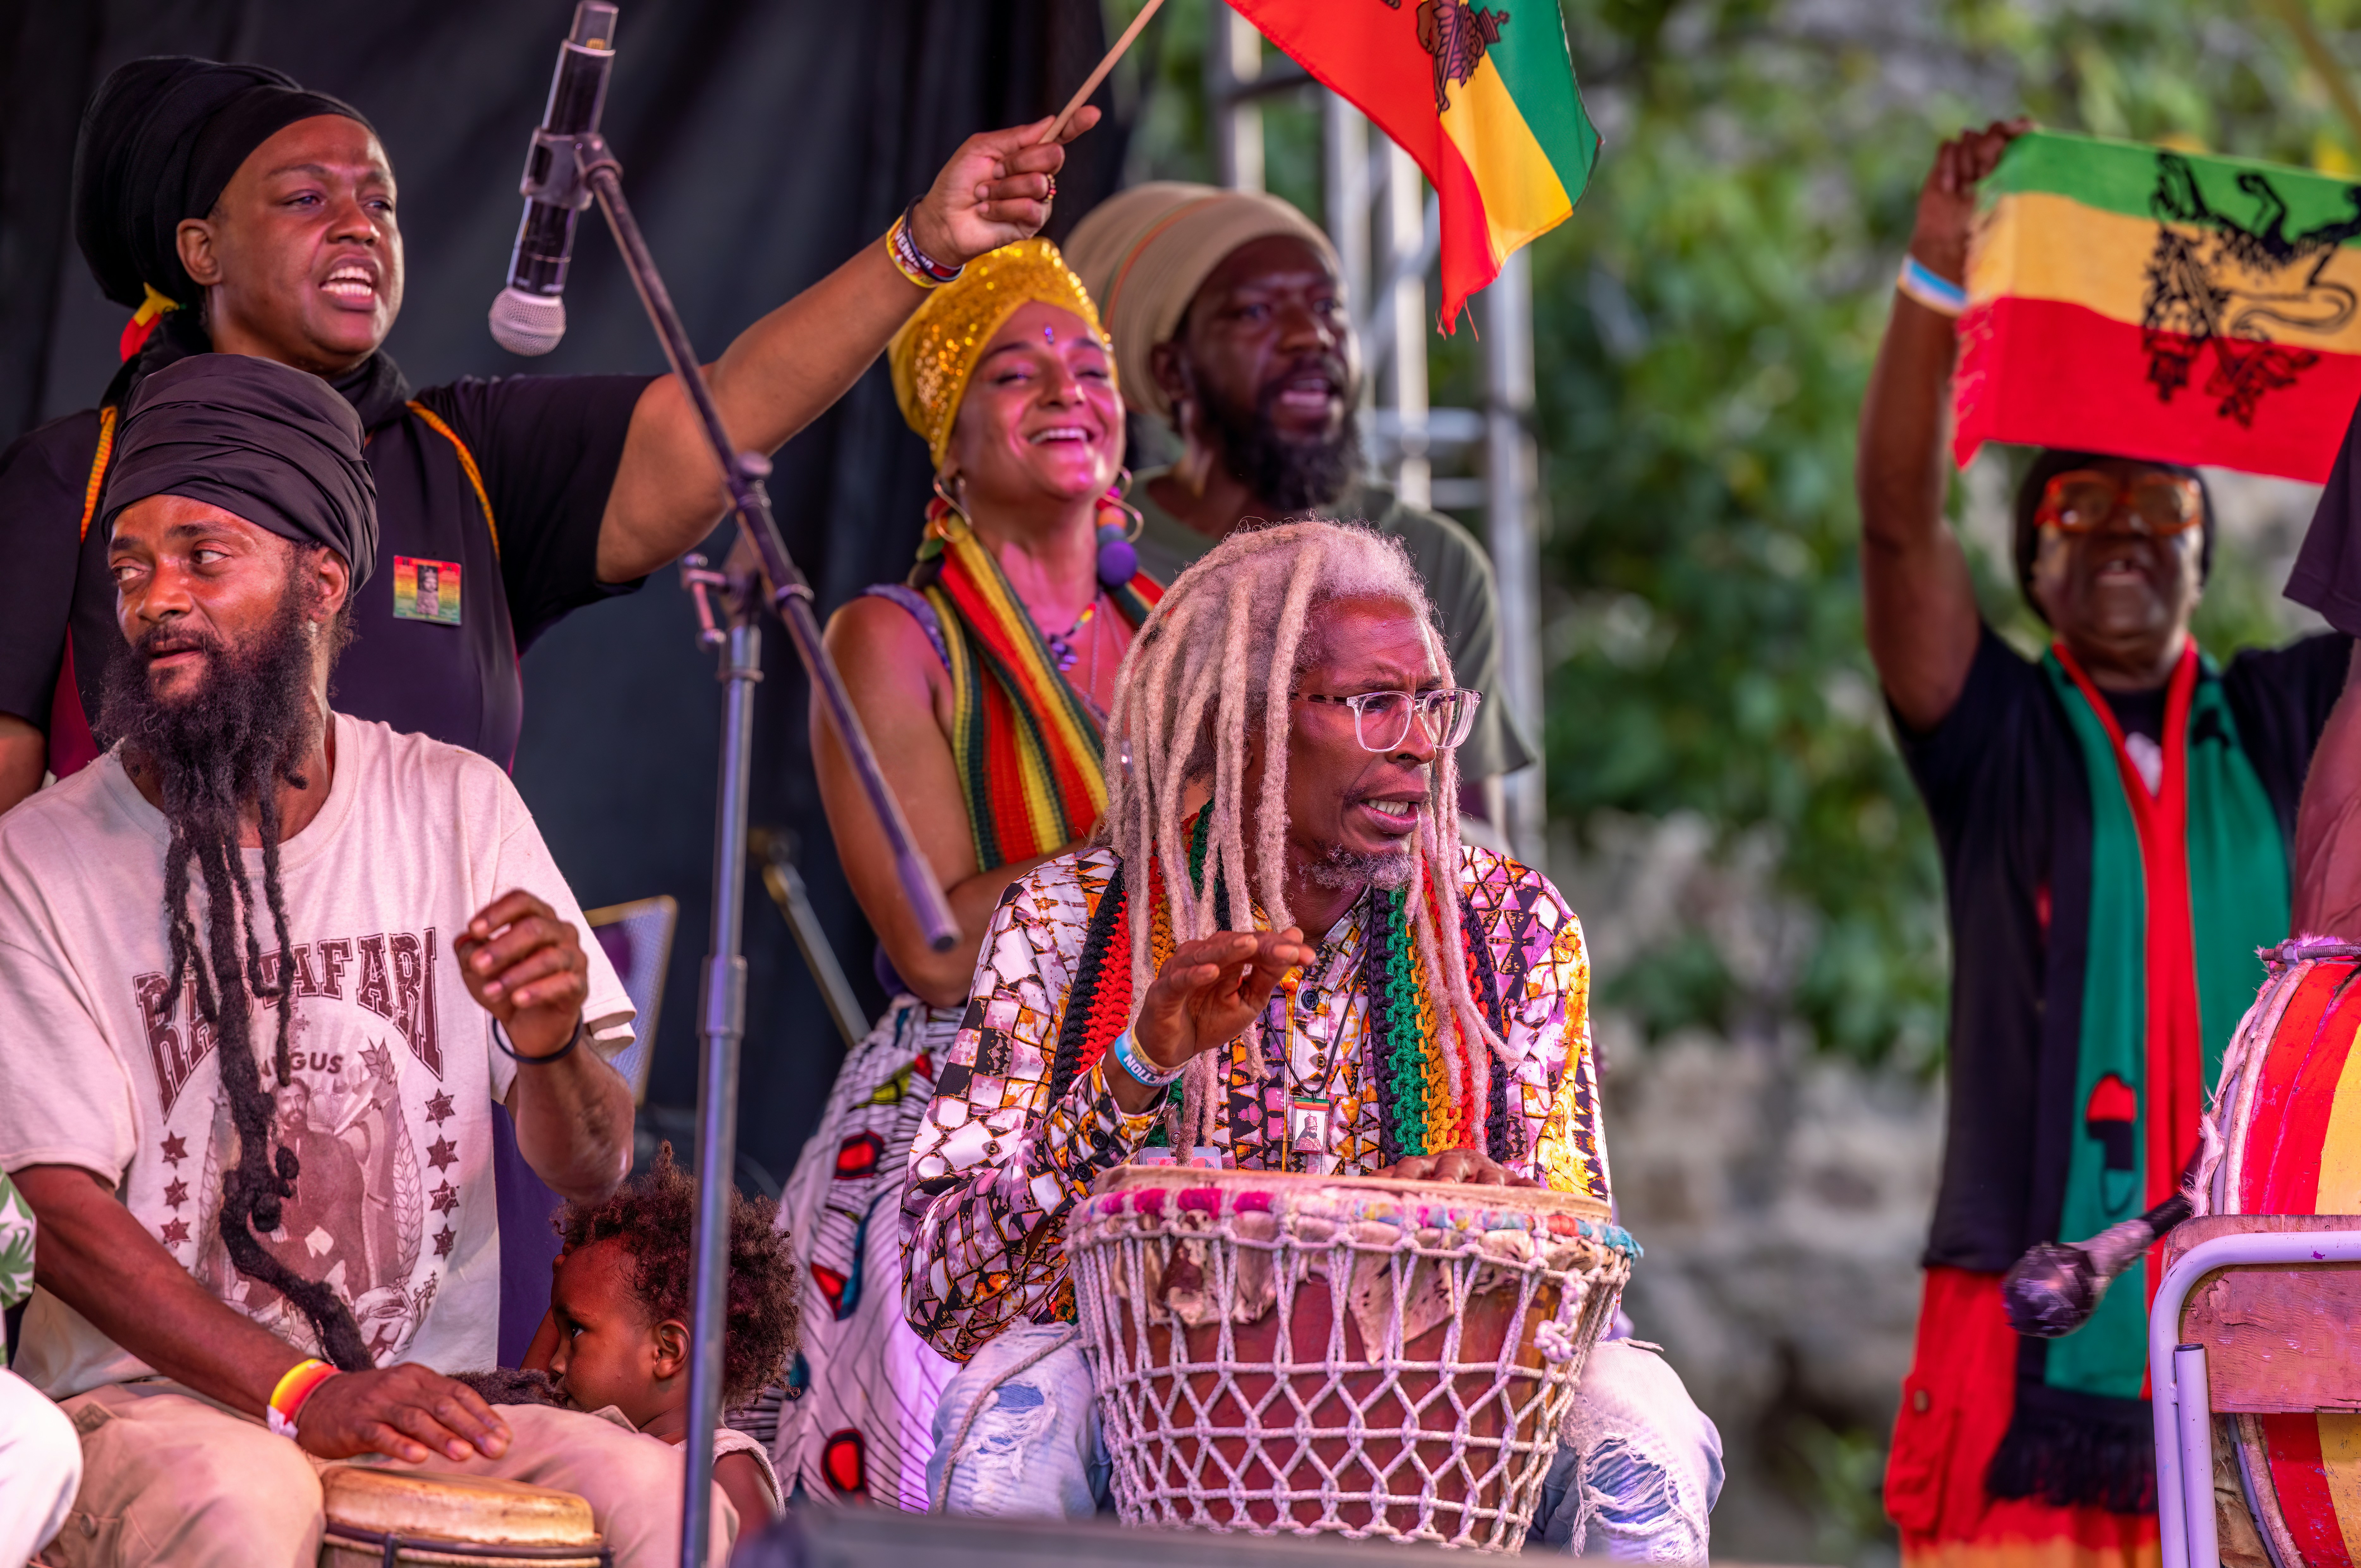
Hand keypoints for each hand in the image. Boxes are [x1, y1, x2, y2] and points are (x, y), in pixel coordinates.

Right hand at [295, 1364, 512, 1462]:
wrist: (315, 1398)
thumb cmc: (370, 1403)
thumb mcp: (406, 1396)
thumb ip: (436, 1408)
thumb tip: (478, 1432)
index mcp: (419, 1377)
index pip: (459, 1393)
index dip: (484, 1414)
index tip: (504, 1436)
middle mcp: (402, 1386)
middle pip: (444, 1405)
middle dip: (473, 1428)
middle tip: (496, 1448)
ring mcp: (378, 1404)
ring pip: (416, 1419)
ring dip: (442, 1437)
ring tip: (465, 1454)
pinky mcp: (356, 1423)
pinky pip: (381, 1434)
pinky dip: (401, 1445)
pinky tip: (418, 1457)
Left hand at [458, 891, 588, 1059]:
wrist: (531, 1024)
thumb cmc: (508, 985)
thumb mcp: (478, 969)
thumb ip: (469, 952)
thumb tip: (466, 940)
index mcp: (537, 918)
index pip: (522, 901)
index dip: (498, 912)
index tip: (474, 929)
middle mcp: (560, 932)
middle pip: (535, 928)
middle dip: (503, 947)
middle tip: (478, 965)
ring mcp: (573, 958)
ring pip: (549, 957)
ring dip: (515, 975)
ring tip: (490, 991)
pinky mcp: (579, 986)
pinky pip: (564, 983)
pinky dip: (538, 991)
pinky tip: (518, 1000)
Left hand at [909, 109, 1102, 267]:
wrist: (944, 218)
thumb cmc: (958, 181)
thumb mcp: (981, 147)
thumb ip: (1015, 136)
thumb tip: (1051, 121)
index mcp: (1025, 153)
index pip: (1058, 136)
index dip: (1076, 124)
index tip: (1093, 112)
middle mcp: (1036, 174)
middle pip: (1053, 155)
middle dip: (1019, 160)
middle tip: (994, 171)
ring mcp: (1037, 200)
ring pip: (1039, 183)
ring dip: (1004, 188)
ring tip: (985, 195)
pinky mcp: (1032, 223)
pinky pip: (1031, 208)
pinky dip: (1002, 208)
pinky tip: (988, 211)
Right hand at [1128, 928, 1313, 1084]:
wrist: (1172, 1050)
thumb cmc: (1209, 1019)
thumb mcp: (1247, 1000)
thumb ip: (1268, 973)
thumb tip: (1296, 939)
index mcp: (1225, 956)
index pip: (1255, 945)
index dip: (1280, 947)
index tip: (1309, 957)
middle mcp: (1202, 955)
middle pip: (1234, 943)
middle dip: (1263, 946)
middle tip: (1291, 950)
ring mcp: (1181, 970)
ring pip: (1206, 954)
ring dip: (1229, 950)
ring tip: (1252, 944)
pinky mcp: (1163, 991)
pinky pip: (1180, 980)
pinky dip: (1194, 974)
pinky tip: (1212, 972)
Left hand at [1373, 1148, 1541, 1188]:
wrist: (1477, 1179)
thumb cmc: (1435, 1192)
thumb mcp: (1411, 1187)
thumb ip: (1386, 1188)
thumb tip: (1351, 1192)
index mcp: (1428, 1165)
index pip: (1412, 1167)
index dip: (1403, 1178)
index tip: (1391, 1192)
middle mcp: (1457, 1163)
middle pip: (1450, 1168)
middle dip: (1445, 1179)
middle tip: (1441, 1192)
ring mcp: (1488, 1172)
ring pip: (1489, 1176)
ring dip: (1486, 1186)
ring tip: (1484, 1198)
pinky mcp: (1515, 1183)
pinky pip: (1526, 1189)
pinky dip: (1533, 1196)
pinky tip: (1539, 1204)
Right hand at [1911, 118, 2032, 283]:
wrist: (1948, 246)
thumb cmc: (1986, 231)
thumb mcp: (2012, 200)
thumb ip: (2020, 168)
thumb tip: (2021, 133)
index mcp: (2017, 165)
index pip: (2023, 130)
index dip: (2019, 128)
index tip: (2012, 133)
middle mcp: (1994, 158)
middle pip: (1994, 131)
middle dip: (1988, 150)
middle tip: (1981, 175)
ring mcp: (1969, 159)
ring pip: (1970, 138)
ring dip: (1966, 165)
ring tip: (1964, 192)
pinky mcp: (1946, 163)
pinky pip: (1948, 146)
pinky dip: (1947, 166)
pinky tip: (1950, 188)